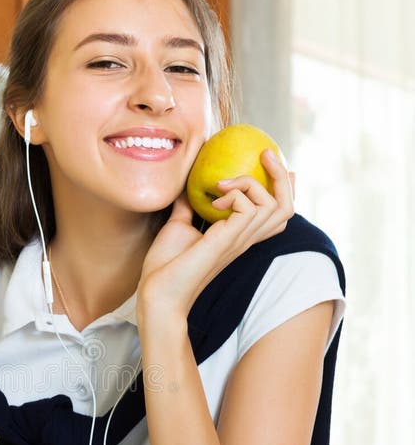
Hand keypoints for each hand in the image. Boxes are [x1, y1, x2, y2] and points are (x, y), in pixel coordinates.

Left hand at [139, 149, 294, 320]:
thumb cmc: (166, 265)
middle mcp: (245, 238)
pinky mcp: (229, 240)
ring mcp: (240, 240)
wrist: (157, 290)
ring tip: (223, 182)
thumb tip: (185, 185)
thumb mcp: (179, 226)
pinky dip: (236, 195)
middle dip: (281, 177)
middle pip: (287, 208)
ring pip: (276, 206)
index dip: (281, 188)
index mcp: (238, 235)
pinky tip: (214, 202)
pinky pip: (250, 207)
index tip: (269, 163)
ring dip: (252, 182)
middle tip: (264, 154)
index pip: (275, 214)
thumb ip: (188, 205)